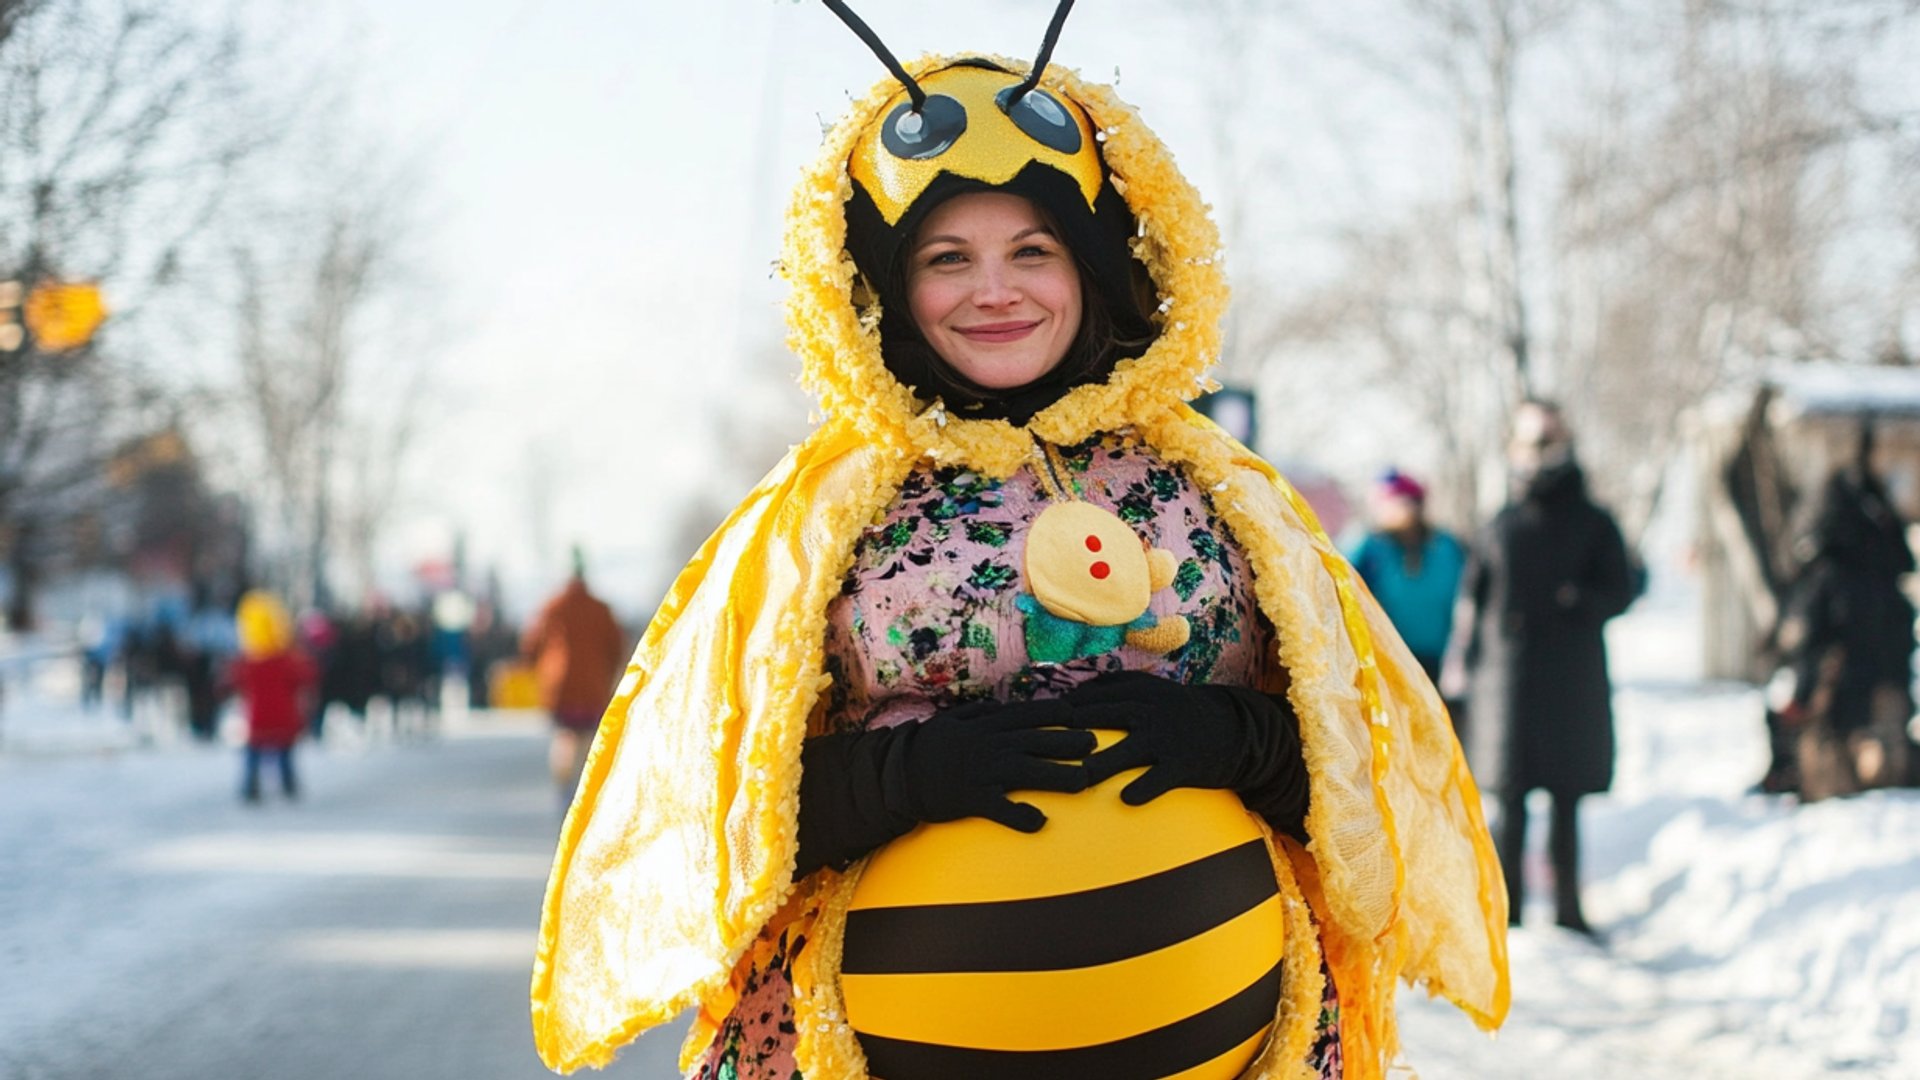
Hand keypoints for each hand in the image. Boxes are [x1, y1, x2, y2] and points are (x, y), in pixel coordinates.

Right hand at [795, 698, 1095, 876]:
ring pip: (1025, 771)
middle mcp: (986, 745)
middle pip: (1034, 740)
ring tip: (1083, 781)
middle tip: (1095, 743)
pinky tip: (1040, 822)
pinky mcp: (970, 799)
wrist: (896, 776)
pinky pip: (998, 808)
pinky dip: (1018, 815)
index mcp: (984, 726)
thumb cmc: (926, 748)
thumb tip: (1006, 708)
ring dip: (1056, 775)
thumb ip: (980, 715)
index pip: (1025, 715)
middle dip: (1066, 741)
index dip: (1054, 714)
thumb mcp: (953, 722)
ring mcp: (979, 771)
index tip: (1080, 713)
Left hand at [1062, 672, 1308, 837]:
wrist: (1234, 732)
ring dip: (1100, 765)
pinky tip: (1125, 799)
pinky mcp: (1185, 764)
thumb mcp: (1156, 691)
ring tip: (1076, 779)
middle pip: (1107, 719)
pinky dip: (1144, 788)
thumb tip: (1077, 690)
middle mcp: (1154, 711)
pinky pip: (1161, 777)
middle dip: (1074, 730)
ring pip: (1128, 750)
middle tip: (1043, 745)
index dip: (1067, 705)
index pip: (1098, 694)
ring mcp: (1169, 738)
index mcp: (1144, 691)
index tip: (1039, 718)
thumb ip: (1121, 688)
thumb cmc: (1183, 714)